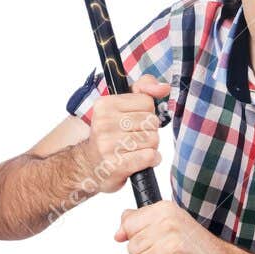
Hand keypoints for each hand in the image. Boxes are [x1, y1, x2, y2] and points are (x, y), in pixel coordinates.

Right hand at [79, 75, 170, 194]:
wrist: (90, 165)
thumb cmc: (111, 133)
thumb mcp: (122, 105)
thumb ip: (144, 89)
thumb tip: (164, 87)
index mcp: (105, 105)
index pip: (147, 102)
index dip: (146, 113)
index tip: (133, 120)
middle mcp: (104, 123)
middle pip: (152, 122)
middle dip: (149, 131)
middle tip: (134, 137)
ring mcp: (108, 145)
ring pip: (153, 139)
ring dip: (150, 146)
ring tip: (134, 149)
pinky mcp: (116, 165)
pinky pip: (150, 156)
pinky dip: (151, 159)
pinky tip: (139, 159)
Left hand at [115, 201, 236, 253]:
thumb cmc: (197, 246)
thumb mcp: (172, 223)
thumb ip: (141, 223)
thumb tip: (118, 234)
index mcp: (166, 211)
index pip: (129, 224)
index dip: (136, 236)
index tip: (153, 240)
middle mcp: (168, 226)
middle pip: (132, 248)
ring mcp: (171, 249)